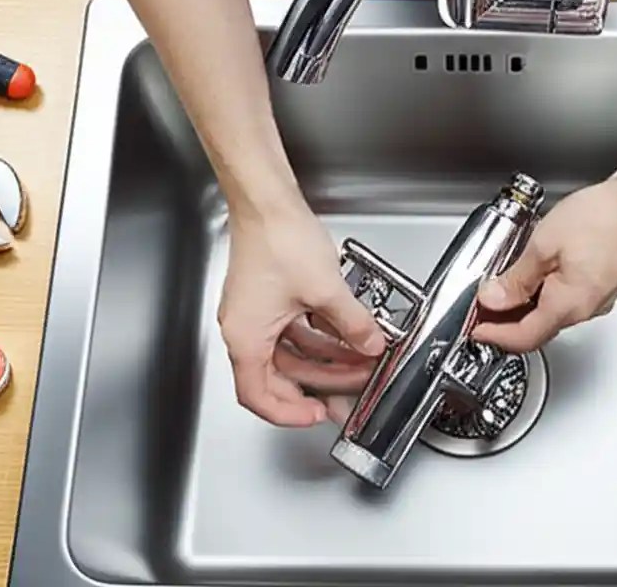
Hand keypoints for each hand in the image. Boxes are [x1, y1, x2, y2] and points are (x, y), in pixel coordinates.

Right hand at [218, 205, 386, 426]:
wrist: (266, 200)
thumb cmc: (276, 238)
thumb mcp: (326, 290)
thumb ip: (354, 324)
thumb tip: (372, 343)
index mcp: (246, 337)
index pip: (258, 396)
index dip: (288, 414)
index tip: (315, 416)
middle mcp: (245, 327)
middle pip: (279, 376)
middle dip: (319, 385)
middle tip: (347, 395)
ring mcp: (256, 311)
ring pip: (292, 351)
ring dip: (325, 359)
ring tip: (358, 362)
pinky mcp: (268, 295)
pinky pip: (294, 328)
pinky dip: (320, 336)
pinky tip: (347, 335)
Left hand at [472, 174, 616, 352]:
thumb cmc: (603, 218)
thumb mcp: (543, 245)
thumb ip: (516, 278)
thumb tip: (494, 299)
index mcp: (568, 305)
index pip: (523, 338)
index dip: (495, 335)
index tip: (477, 329)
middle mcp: (588, 308)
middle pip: (540, 327)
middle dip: (509, 319)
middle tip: (486, 304)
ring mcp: (601, 297)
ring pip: (556, 311)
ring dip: (529, 303)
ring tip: (508, 281)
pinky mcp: (609, 283)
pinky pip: (572, 297)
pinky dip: (549, 291)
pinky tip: (541, 270)